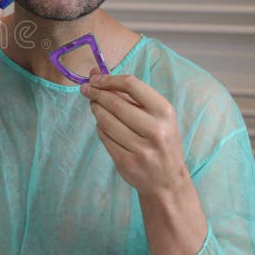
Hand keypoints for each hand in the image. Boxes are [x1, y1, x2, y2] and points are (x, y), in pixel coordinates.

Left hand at [79, 69, 190, 198]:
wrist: (168, 181)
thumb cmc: (160, 141)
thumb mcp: (156, 116)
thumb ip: (128, 94)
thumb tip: (95, 73)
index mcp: (164, 112)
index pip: (131, 85)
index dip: (109, 79)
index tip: (95, 78)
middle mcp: (155, 130)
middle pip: (115, 103)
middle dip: (96, 93)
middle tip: (86, 90)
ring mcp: (141, 148)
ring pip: (106, 121)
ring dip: (96, 110)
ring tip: (94, 106)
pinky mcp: (127, 162)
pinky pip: (104, 138)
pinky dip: (100, 128)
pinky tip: (102, 125)